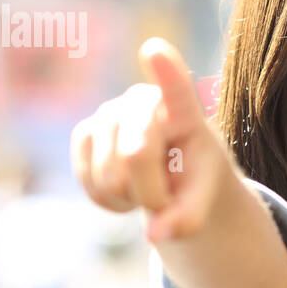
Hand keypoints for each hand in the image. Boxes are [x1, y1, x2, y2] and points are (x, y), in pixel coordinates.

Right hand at [70, 38, 235, 242]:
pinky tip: (123, 190)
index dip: (165, 72)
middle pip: (136, 154)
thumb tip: (155, 237)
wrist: (173, 170)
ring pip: (109, 174)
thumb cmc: (194, 178)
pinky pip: (87, 178)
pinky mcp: (84, 132)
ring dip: (128, 197)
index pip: (176, 89)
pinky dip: (106, 198)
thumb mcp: (202, 199)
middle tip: (166, 200)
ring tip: (148, 189)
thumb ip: (187, 219)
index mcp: (184, 110)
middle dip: (150, 192)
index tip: (154, 50)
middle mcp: (143, 101)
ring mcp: (109, 113)